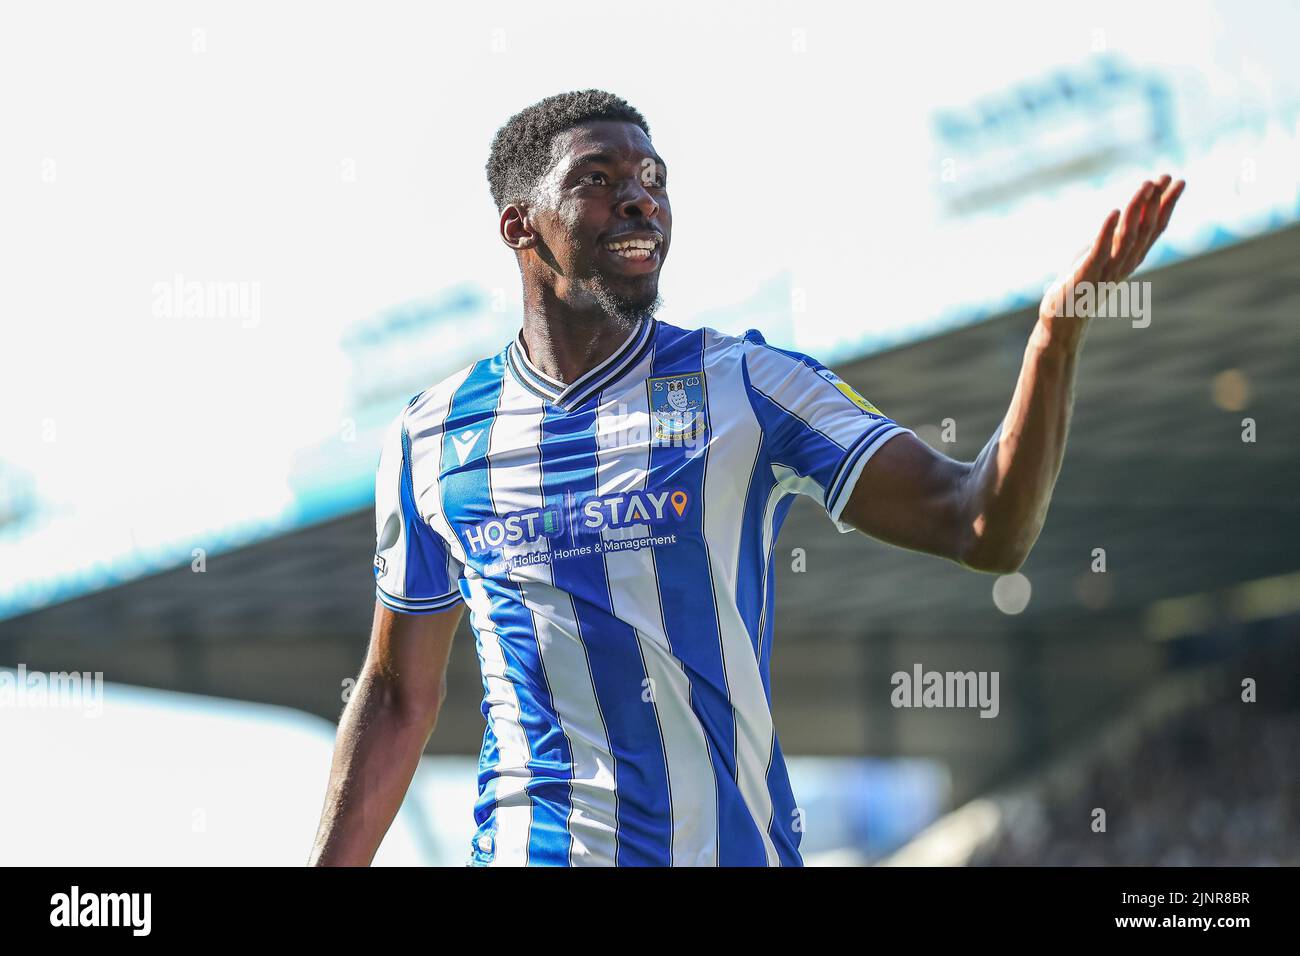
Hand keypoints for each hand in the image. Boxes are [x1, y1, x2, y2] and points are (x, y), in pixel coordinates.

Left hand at [1040, 175, 1184, 327]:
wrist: (1063, 318)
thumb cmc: (1081, 282)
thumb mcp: (1102, 254)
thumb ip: (1116, 237)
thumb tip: (1127, 212)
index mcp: (1131, 258)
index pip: (1155, 228)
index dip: (1167, 205)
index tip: (1178, 181)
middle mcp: (1125, 264)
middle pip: (1146, 230)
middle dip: (1157, 202)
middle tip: (1167, 176)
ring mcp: (1107, 270)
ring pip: (1128, 236)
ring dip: (1137, 209)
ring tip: (1145, 185)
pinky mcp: (1086, 274)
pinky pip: (1100, 251)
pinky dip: (1107, 231)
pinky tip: (1114, 211)